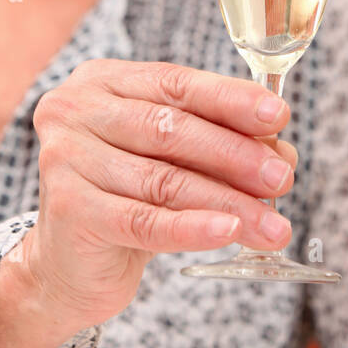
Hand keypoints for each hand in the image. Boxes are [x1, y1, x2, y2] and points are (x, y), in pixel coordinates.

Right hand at [20, 59, 297, 331]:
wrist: (67, 265)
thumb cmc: (125, 197)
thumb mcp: (171, 160)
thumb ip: (218, 146)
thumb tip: (280, 152)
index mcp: (103, 81)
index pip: (176, 83)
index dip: (230, 99)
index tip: (278, 116)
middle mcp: (75, 110)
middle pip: (171, 129)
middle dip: (236, 155)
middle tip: (282, 177)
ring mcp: (65, 158)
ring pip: (163, 180)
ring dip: (228, 201)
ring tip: (272, 224)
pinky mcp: (69, 209)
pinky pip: (144, 220)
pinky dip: (193, 228)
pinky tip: (229, 233)